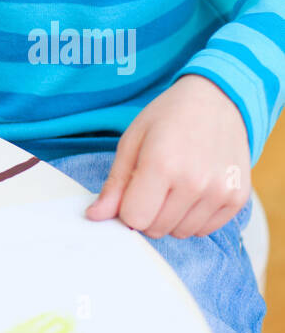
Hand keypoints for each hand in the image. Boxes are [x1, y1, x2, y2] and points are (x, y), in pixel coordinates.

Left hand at [86, 75, 250, 238]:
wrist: (218, 100)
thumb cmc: (168, 118)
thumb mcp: (132, 142)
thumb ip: (114, 184)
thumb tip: (95, 216)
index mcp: (162, 164)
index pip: (134, 218)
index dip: (126, 209)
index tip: (132, 191)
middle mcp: (195, 182)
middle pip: (156, 229)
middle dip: (147, 213)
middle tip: (154, 185)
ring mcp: (221, 191)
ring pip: (180, 232)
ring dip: (171, 217)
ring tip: (176, 184)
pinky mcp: (238, 198)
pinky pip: (204, 229)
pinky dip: (193, 217)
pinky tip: (194, 190)